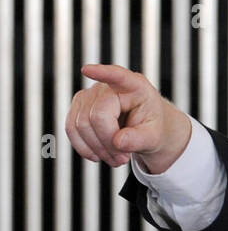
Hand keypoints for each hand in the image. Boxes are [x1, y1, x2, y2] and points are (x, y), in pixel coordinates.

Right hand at [65, 64, 191, 172]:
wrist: (144, 129)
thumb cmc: (151, 127)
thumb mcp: (154, 137)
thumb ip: (139, 139)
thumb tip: (118, 142)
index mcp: (135, 87)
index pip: (118, 77)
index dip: (103, 73)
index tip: (88, 70)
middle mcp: (108, 86)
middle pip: (96, 117)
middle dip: (109, 144)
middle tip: (124, 159)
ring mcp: (89, 95)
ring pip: (80, 125)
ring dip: (98, 150)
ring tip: (116, 159)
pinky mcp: (78, 107)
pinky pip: (71, 129)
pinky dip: (84, 148)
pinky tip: (98, 156)